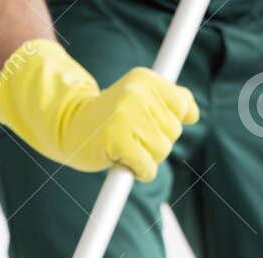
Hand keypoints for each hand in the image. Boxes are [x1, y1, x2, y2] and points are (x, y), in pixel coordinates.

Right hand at [0, 40, 198, 180]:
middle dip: (156, 142)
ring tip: (124, 146)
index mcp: (145, 79)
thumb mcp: (140, 98)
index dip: (168, 122)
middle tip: (130, 136)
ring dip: (147, 158)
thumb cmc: (109, 117)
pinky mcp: (118, 141)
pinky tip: (124, 163)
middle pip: (173, 132)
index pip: (183, 107)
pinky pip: (148, 168)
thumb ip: (170, 99)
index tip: (147, 123)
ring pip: (162, 151)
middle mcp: (138, 93)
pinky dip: (141, 173)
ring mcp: (126, 116)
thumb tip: (193, 115)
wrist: (69, 128)